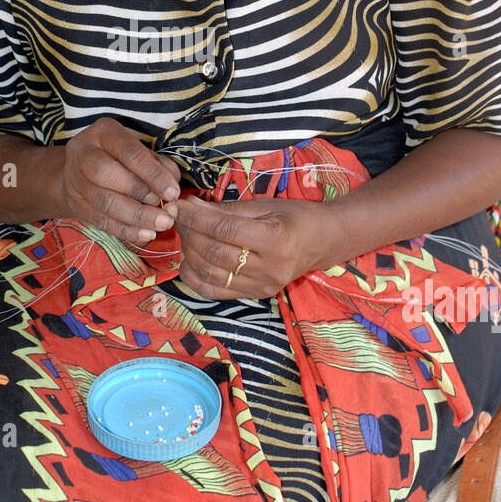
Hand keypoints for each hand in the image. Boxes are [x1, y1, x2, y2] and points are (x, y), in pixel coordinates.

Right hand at [53, 117, 180, 245]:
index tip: (173, 193)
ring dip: (137, 217)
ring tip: (161, 225)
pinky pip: (101, 221)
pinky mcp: (75, 204)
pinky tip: (146, 234)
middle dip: (141, 195)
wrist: (79, 169)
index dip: (153, 174)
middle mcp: (82, 153)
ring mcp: (74, 181)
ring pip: (104, 203)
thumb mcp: (140, 150)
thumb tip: (172, 185)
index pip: (129, 152)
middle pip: (107, 175)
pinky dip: (126, 230)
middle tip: (165, 209)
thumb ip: (158, 164)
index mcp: (103, 132)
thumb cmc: (119, 156)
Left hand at [175, 197, 342, 300]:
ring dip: (189, 252)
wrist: (323, 242)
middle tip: (178, 217)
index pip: (224, 230)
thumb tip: (190, 206)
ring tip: (184, 234)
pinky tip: (188, 260)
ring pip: (210, 273)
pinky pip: (215, 292)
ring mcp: (262, 286)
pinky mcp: (255, 295)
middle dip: (189, 233)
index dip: (195, 217)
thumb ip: (227, 209)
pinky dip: (195, 277)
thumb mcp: (264, 206)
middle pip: (214, 252)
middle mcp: (269, 268)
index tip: (178, 205)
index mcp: (276, 240)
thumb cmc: (295, 217)